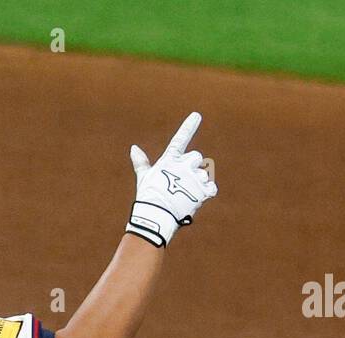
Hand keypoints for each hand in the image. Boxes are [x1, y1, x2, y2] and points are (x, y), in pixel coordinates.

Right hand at [124, 112, 217, 247]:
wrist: (156, 216)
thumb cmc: (147, 197)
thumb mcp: (144, 178)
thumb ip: (141, 162)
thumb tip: (133, 148)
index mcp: (170, 160)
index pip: (180, 139)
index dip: (188, 126)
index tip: (197, 115)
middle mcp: (184, 165)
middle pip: (197, 157)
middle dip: (192, 167)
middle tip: (183, 181)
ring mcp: (194, 177)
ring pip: (204, 174)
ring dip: (198, 182)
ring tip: (186, 195)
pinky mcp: (203, 191)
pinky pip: (211, 187)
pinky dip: (206, 193)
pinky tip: (197, 198)